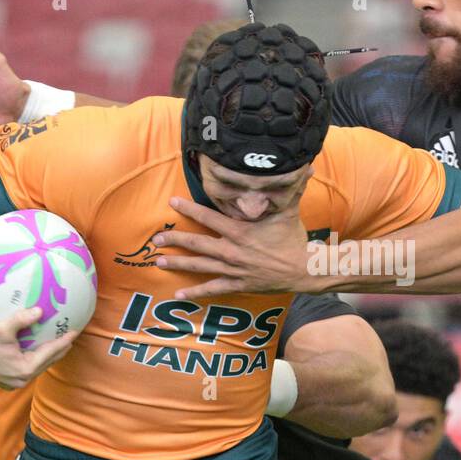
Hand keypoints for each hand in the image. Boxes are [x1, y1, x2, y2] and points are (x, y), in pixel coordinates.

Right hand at [0, 308, 76, 388]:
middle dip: (59, 350)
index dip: (63, 342)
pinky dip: (34, 358)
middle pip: (47, 362)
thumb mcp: (2, 328)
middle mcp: (21, 379)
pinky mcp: (5, 379)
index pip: (50, 353)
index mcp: (24, 369)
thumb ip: (22, 319)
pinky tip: (36, 348)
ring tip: (57, 343)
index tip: (74, 332)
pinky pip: (27, 367)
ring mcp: (13, 381)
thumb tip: (40, 310)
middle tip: (70, 337)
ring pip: (37, 367)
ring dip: (47, 355)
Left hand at [153, 197, 314, 298]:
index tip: (172, 203)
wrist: (304, 269)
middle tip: (156, 238)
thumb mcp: (289, 211)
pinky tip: (178, 294)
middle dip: (175, 240)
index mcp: (240, 230)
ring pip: (199, 266)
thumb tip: (304, 165)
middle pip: (197, 243)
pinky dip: (195, 292)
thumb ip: (291, 188)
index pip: (208, 216)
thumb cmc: (294, 239)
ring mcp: (233, 269)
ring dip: (178, 264)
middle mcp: (232, 250)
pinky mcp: (238, 284)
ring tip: (158, 261)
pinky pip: (213, 288)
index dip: (188, 209)